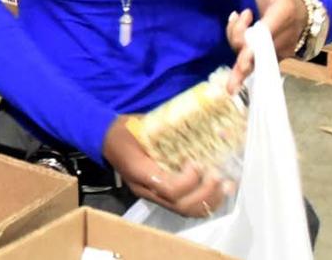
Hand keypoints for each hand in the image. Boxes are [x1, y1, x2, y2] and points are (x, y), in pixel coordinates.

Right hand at [103, 117, 232, 218]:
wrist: (105, 140)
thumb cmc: (124, 131)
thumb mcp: (139, 125)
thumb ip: (165, 128)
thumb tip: (198, 122)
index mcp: (138, 171)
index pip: (168, 188)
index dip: (189, 181)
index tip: (196, 163)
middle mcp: (146, 189)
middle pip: (180, 205)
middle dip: (205, 193)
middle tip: (220, 177)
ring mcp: (152, 195)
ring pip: (184, 210)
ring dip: (209, 201)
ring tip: (226, 186)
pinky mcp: (160, 196)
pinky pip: (184, 207)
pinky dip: (204, 202)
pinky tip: (217, 191)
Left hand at [226, 0, 307, 92]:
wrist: (301, 11)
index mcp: (282, 16)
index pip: (266, 33)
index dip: (254, 45)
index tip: (244, 59)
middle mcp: (281, 38)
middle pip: (255, 52)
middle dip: (243, 64)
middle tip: (231, 85)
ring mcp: (276, 51)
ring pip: (249, 55)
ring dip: (236, 35)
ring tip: (240, 13)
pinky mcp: (269, 59)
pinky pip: (250, 60)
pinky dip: (239, 48)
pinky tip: (239, 22)